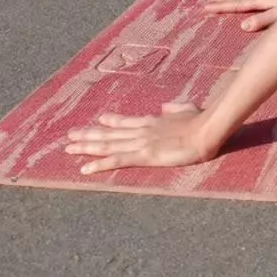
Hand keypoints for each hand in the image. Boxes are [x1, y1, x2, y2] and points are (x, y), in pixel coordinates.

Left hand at [65, 102, 213, 174]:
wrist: (207, 128)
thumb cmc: (202, 119)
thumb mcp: (187, 109)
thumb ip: (174, 108)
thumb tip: (164, 107)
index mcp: (153, 121)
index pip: (126, 121)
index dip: (111, 121)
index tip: (98, 120)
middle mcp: (142, 130)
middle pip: (110, 132)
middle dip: (89, 134)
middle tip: (70, 135)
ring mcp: (141, 142)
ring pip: (108, 144)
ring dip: (87, 146)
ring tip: (69, 148)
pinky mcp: (144, 155)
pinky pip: (117, 160)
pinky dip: (99, 164)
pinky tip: (85, 168)